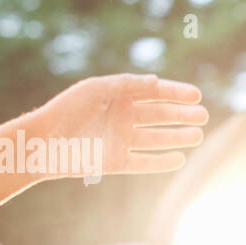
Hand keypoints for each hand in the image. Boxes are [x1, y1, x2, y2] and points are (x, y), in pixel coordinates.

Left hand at [31, 73, 207, 176]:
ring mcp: (122, 140)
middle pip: (161, 116)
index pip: (155, 93)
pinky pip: (145, 163)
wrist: (42, 143)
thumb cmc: (65, 110)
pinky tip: (180, 159)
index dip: (176, 93)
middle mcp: (124, 117)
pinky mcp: (117, 162)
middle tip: (203, 116)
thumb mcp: (95, 89)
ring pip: (157, 138)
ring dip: (178, 137)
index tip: (196, 95)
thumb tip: (156, 82)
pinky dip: (162, 162)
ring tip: (198, 136)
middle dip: (183, 115)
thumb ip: (126, 84)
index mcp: (119, 96)